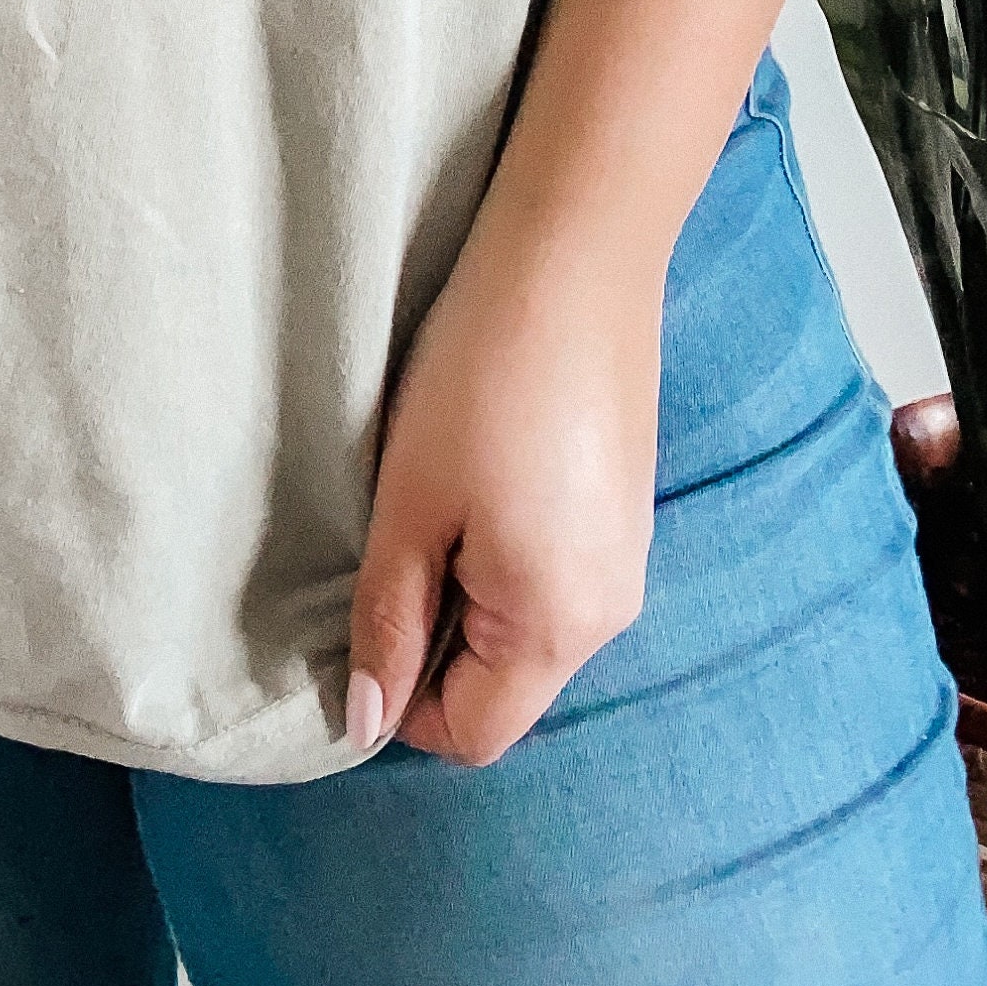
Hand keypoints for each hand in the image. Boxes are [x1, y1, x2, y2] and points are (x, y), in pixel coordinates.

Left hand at [345, 188, 666, 767]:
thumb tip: (369, 724)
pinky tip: (479, 461)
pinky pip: (555, 567)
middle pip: (504, 681)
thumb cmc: (483, 377)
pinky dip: (504, 544)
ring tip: (433, 489)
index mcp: (560, 627)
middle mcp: (611, 609)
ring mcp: (626, 553)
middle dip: (433, 635)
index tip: (359, 617)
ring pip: (527, 621)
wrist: (576, 252)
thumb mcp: (411, 506)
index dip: (400, 700)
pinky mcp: (625, 502)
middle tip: (391, 538)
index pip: (473, 733)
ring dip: (466, 583)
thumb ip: (389, 622)